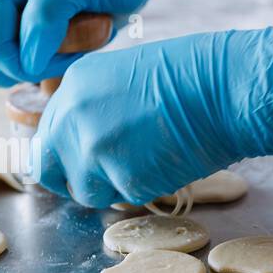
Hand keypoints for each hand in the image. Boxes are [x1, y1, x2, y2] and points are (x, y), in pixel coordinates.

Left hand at [35, 24, 272, 207]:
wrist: (226, 86)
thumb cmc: (190, 76)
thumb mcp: (122, 78)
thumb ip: (93, 109)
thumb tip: (82, 143)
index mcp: (72, 88)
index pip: (46, 137)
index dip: (63, 155)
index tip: (78, 164)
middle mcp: (73, 119)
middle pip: (48, 170)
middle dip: (72, 180)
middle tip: (100, 180)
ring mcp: (95, 151)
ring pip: (86, 192)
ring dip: (111, 187)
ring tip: (147, 160)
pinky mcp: (124, 178)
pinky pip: (125, 197)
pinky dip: (146, 187)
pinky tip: (167, 161)